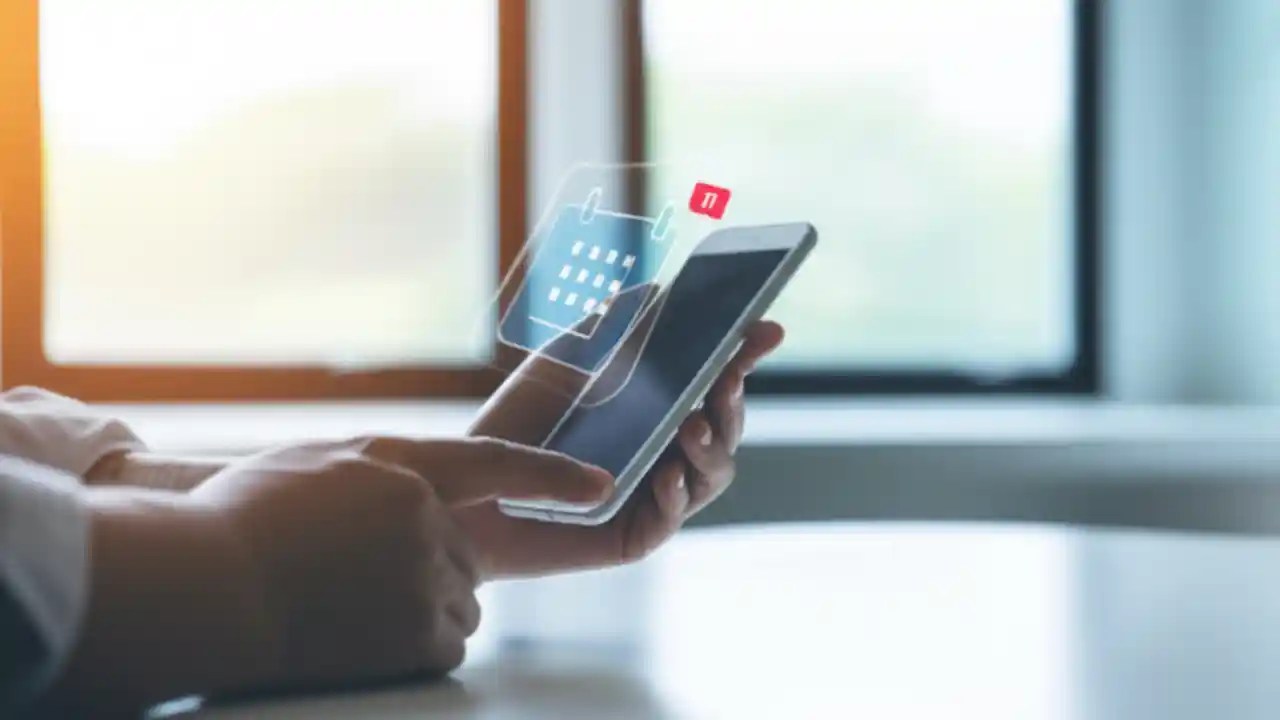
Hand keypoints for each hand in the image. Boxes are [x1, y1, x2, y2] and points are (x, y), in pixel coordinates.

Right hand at [51, 437, 609, 713]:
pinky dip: (411, 643)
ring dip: (421, 606)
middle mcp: (429, 520)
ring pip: (458, 600)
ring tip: (349, 602)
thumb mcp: (320, 462)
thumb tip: (418, 494)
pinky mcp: (423, 636)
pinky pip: (444, 640)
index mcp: (405, 469)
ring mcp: (428, 578)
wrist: (207, 588)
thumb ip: (385, 471)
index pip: (500, 465)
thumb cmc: (244, 521)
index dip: (554, 475)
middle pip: (466, 555)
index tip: (602, 484)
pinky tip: (357, 631)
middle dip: (430, 565)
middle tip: (358, 573)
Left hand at [461, 303, 784, 577]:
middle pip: (727, 425)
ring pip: (715, 473)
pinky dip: (676, 493)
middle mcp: (668, 449)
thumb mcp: (563, 361)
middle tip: (724, 379)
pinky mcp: (635, 534)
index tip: (767, 328)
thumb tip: (659, 292)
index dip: (745, 354)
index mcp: (661, 407)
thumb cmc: (517, 422)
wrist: (470, 487)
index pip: (716, 378)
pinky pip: (671, 517)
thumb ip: (610, 327)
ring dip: (713, 446)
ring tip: (692, 424)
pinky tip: (665, 472)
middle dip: (733, 401)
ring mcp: (656, 493)